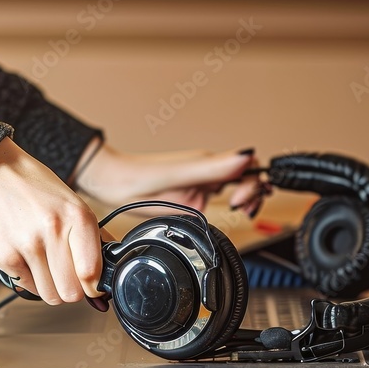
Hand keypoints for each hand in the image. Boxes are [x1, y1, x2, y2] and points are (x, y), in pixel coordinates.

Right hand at [0, 138, 104, 304]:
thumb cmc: (38, 190)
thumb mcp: (76, 206)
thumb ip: (96, 241)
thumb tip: (107, 278)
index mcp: (78, 217)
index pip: (91, 274)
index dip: (94, 287)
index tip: (92, 285)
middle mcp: (53, 230)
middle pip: (71, 292)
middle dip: (73, 289)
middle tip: (68, 275)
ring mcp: (27, 244)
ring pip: (50, 296)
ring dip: (52, 287)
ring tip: (48, 265)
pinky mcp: (4, 256)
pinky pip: (28, 289)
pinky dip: (31, 281)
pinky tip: (29, 259)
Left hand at [74, 143, 267, 216]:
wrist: (113, 184)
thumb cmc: (138, 177)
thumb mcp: (180, 176)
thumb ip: (214, 168)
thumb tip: (246, 156)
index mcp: (208, 164)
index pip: (249, 166)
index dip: (252, 185)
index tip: (237, 202)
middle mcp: (208, 171)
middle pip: (248, 176)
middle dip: (255, 192)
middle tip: (243, 208)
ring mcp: (201, 183)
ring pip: (237, 185)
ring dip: (246, 197)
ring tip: (241, 209)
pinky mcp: (192, 194)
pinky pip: (219, 195)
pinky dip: (230, 203)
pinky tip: (227, 211)